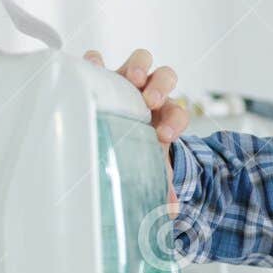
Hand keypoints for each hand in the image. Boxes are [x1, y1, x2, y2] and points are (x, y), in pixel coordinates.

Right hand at [82, 47, 188, 204]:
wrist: (117, 132)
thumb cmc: (136, 145)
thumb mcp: (149, 164)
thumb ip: (161, 185)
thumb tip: (170, 213)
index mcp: (165, 115)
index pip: (179, 113)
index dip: (175, 121)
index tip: (164, 135)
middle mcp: (149, 93)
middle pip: (166, 76)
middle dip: (161, 87)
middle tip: (151, 101)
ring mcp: (126, 80)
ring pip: (141, 60)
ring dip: (138, 68)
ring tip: (132, 80)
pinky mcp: (102, 74)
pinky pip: (99, 60)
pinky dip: (96, 61)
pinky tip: (93, 67)